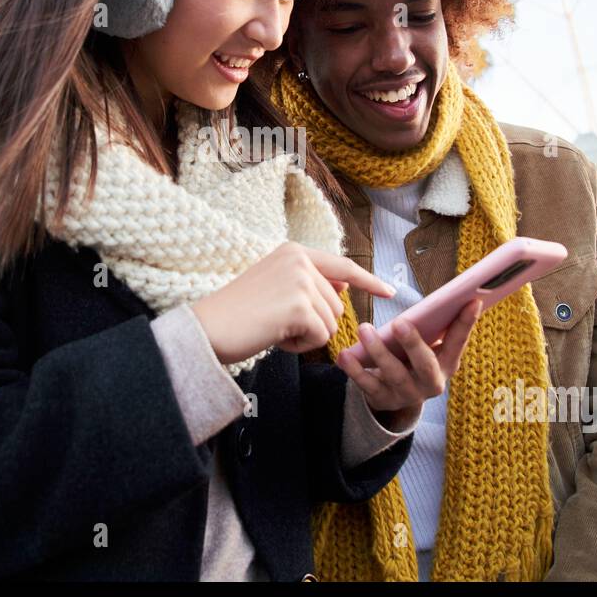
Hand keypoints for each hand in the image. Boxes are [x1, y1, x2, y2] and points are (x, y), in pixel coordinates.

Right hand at [191, 243, 395, 363]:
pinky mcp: (300, 305)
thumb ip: (309, 283)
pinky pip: (320, 336)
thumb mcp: (275, 287)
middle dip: (314, 323)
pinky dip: (301, 346)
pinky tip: (276, 337)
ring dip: (307, 335)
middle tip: (278, 323)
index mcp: (293, 251)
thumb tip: (343, 287)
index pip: (341, 265)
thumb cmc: (236, 313)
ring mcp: (301, 280)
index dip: (367, 280)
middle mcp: (299, 260)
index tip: (389, 290)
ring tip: (274, 328)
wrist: (207, 328)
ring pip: (331, 322)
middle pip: (336, 305)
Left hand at [336, 298, 483, 415]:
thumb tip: (447, 294)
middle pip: (425, 364)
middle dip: (413, 343)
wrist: (395, 395)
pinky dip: (354, 370)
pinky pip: (367, 385)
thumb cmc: (412, 357)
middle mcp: (431, 382)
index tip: (472, 301)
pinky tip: (345, 354)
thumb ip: (432, 326)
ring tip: (364, 328)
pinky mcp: (383, 401)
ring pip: (394, 374)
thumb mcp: (427, 345)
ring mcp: (407, 394)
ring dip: (378, 351)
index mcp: (447, 364)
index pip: (458, 342)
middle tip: (400, 322)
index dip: (466, 323)